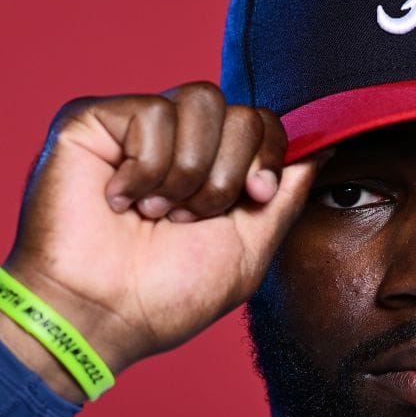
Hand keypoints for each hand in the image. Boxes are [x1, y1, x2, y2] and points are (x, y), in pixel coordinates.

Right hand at [0, 83, 322, 379]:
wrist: (99, 315)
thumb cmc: (166, 295)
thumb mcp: (249, 247)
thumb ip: (286, 194)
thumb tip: (323, 142)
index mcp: (212, 167)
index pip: (263, 122)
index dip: (269, 155)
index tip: (253, 198)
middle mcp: (176, 141)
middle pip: (240, 111)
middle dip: (227, 175)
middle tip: (189, 219)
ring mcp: (134, 126)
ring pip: (202, 100)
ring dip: (189, 171)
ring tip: (157, 212)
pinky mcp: (92, 119)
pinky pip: (153, 112)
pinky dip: (146, 168)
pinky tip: (121, 200)